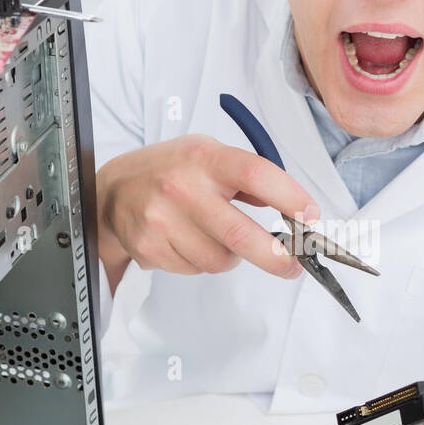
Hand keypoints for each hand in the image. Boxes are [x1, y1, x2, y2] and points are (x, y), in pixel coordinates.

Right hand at [96, 135, 318, 288]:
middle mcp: (183, 187)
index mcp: (205, 158)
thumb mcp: (208, 154)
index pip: (257, 174)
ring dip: (231, 257)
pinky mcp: (150, 247)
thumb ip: (248, 176)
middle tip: (294, 265)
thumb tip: (292, 206)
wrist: (112, 191)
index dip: (291, 198)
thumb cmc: (170, 171)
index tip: (311, 217)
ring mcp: (163, 220)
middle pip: (243, 235)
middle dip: (278, 258)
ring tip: (215, 236)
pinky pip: (196, 269)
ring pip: (221, 260)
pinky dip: (202, 262)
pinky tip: (188, 241)